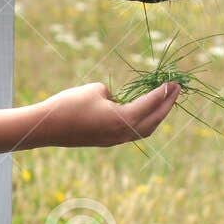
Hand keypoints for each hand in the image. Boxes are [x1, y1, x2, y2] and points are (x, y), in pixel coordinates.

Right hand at [35, 81, 180, 147]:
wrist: (47, 127)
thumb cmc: (70, 104)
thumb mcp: (95, 90)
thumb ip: (113, 95)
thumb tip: (117, 101)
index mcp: (123, 119)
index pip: (150, 104)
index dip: (163, 92)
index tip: (174, 82)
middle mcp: (123, 133)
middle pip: (153, 121)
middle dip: (167, 105)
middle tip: (176, 89)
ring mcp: (115, 140)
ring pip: (144, 129)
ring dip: (157, 115)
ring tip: (165, 100)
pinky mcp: (106, 141)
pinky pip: (132, 131)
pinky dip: (143, 121)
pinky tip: (142, 110)